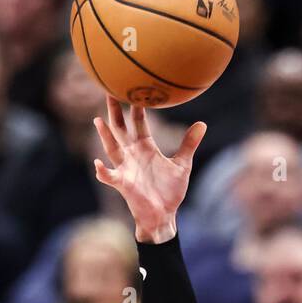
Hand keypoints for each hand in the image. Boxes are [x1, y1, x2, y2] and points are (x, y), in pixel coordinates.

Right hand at [93, 96, 204, 241]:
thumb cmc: (170, 191)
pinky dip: (103, 171)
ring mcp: (126, 168)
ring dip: (105, 135)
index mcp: (146, 147)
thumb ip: (189, 144)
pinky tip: (98, 164)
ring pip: (112, 147)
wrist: (164, 215)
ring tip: (98, 120)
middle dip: (115, 111)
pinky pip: (110, 176)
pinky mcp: (123, 184)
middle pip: (120, 128)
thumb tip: (203, 123)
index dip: (137, 105)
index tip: (134, 86)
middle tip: (109, 89)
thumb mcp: (182, 165)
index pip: (139, 121)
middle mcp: (133, 154)